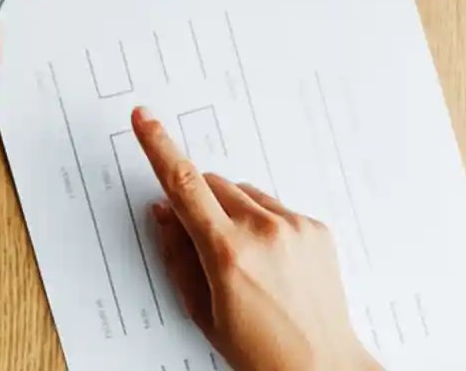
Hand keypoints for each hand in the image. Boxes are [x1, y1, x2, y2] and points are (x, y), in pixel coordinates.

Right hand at [131, 107, 380, 370]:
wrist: (321, 365)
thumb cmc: (258, 348)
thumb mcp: (202, 309)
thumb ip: (176, 255)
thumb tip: (163, 211)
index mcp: (227, 253)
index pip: (184, 186)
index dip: (159, 147)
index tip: (144, 119)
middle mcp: (263, 231)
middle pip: (214, 184)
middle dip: (200, 203)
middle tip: (205, 243)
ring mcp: (294, 227)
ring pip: (244, 193)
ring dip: (233, 212)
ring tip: (245, 260)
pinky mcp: (316, 228)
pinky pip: (275, 207)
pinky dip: (264, 223)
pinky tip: (271, 262)